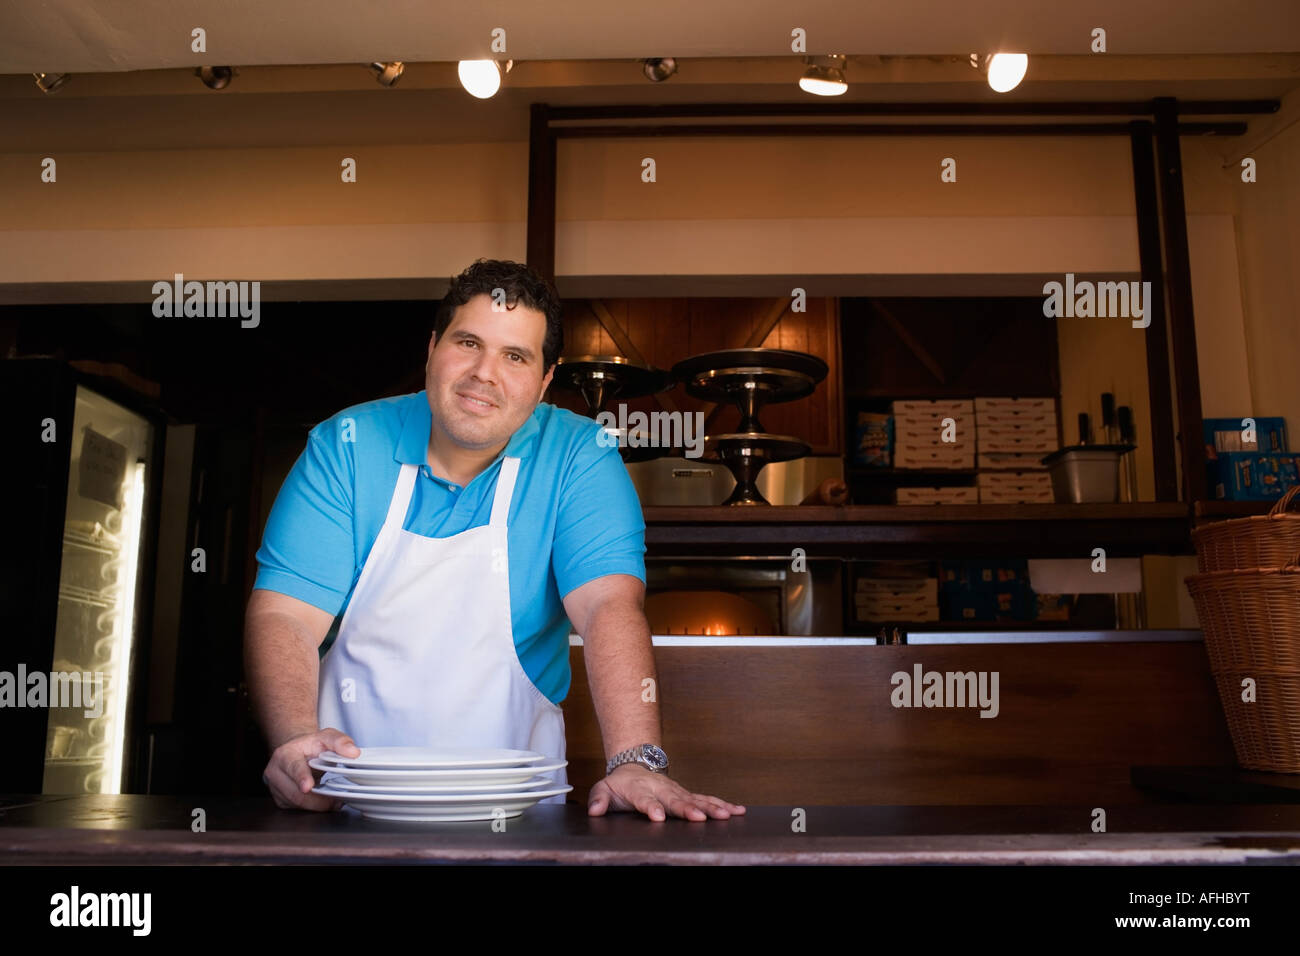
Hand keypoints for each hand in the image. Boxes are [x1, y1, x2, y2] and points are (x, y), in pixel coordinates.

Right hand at [262, 728, 359, 810]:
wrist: (298, 752)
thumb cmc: (312, 745)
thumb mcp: (327, 736)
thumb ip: (340, 741)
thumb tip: (353, 752)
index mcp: (285, 754)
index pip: (293, 767)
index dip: (301, 777)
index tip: (308, 787)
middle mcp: (276, 772)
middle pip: (295, 793)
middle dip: (317, 801)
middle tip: (336, 801)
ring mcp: (275, 787)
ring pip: (296, 804)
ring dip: (316, 806)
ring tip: (332, 800)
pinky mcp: (280, 799)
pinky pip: (296, 809)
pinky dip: (311, 808)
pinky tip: (321, 801)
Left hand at [587, 764, 746, 821]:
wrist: (635, 765)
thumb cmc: (620, 783)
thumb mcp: (602, 789)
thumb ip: (598, 799)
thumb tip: (594, 810)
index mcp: (640, 790)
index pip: (645, 800)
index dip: (652, 808)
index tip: (658, 817)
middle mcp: (661, 789)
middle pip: (675, 800)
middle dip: (687, 809)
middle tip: (699, 818)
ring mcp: (676, 791)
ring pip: (695, 799)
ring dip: (711, 807)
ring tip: (726, 816)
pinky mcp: (687, 794)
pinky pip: (706, 799)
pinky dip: (722, 804)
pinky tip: (737, 811)